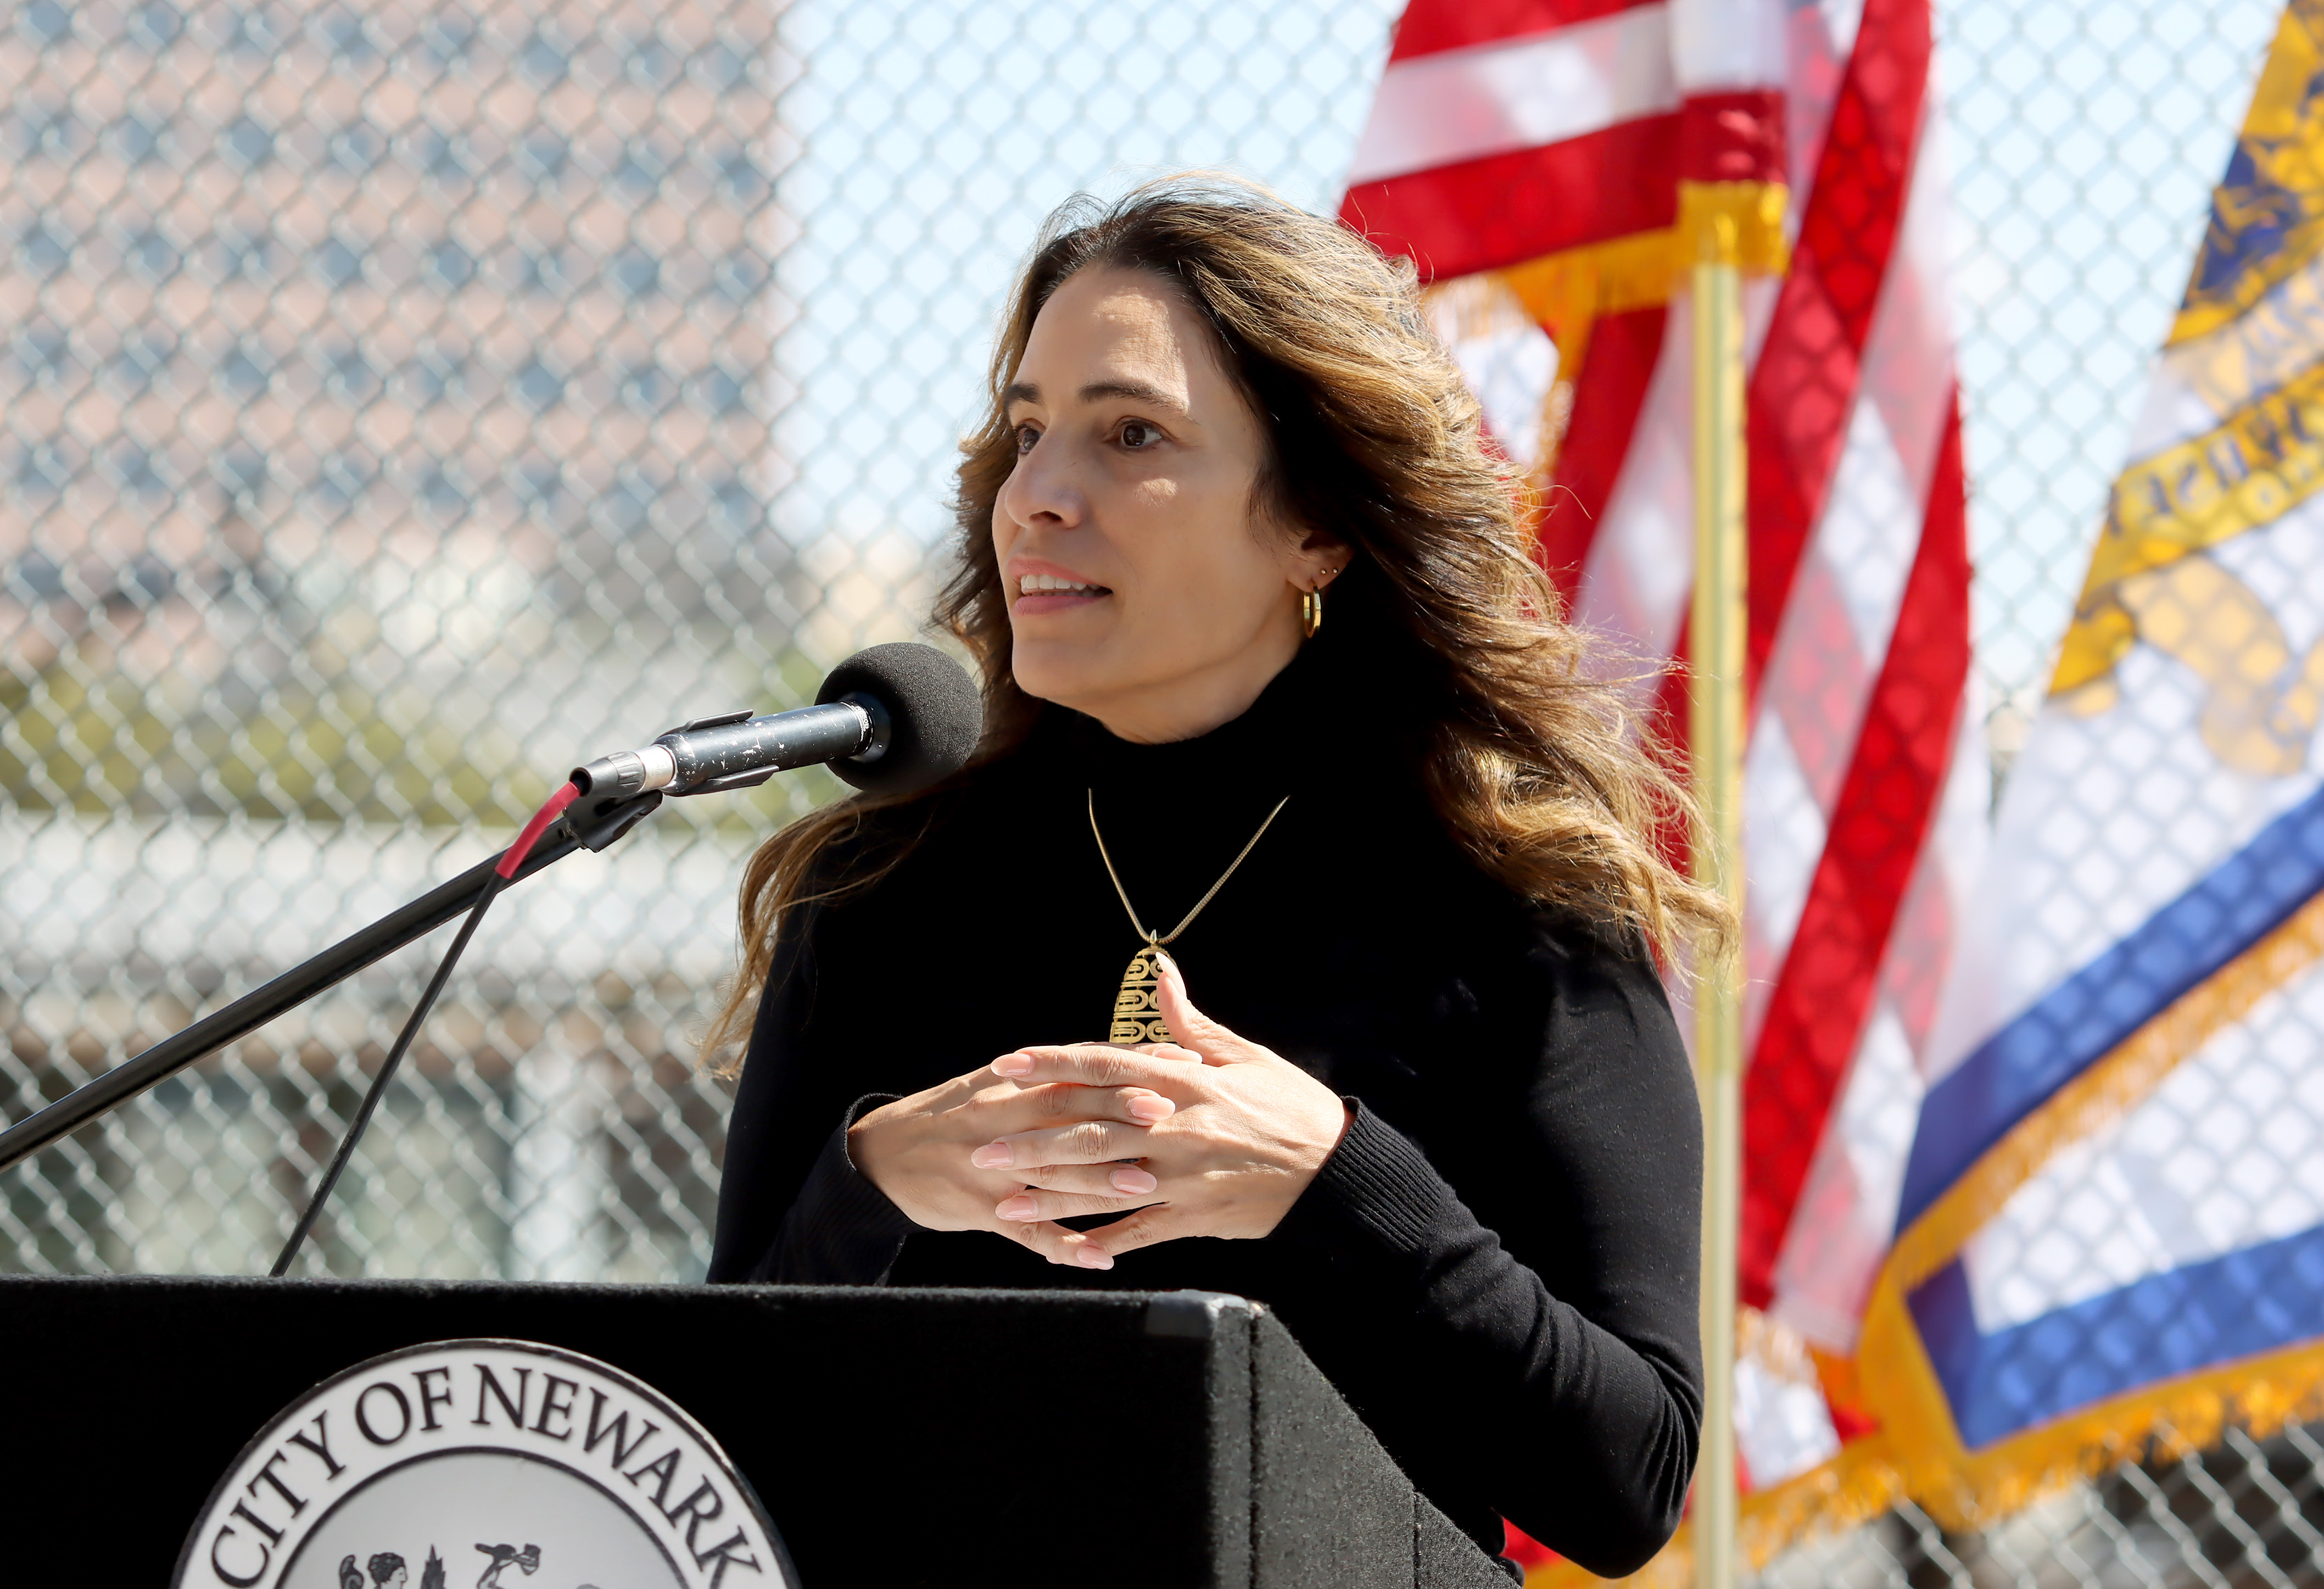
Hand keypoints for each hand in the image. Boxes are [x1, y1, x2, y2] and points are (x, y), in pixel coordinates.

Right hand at [847, 1057, 1177, 1267]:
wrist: (881, 1154)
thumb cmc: (951, 1115)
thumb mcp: (992, 1085)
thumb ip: (1050, 1074)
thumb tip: (1113, 1056)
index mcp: (1010, 1084)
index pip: (1077, 1068)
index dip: (1127, 1064)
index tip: (1172, 1063)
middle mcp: (1000, 1118)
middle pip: (1065, 1110)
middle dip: (1117, 1110)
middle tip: (1166, 1113)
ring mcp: (990, 1167)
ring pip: (1050, 1172)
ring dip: (1099, 1179)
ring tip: (1146, 1184)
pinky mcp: (979, 1210)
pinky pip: (1027, 1232)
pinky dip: (1064, 1245)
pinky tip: (1100, 1259)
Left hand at [985, 951, 1349, 1263]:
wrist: (1336, 1169)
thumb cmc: (1289, 1105)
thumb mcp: (1243, 1055)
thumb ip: (1189, 1021)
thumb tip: (1160, 970)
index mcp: (1184, 1081)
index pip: (1104, 1064)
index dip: (1051, 1063)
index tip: (1006, 1063)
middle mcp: (1176, 1126)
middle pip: (1090, 1130)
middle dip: (1031, 1139)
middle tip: (982, 1146)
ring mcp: (1182, 1175)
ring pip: (1103, 1185)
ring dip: (1048, 1194)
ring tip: (1002, 1201)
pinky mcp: (1195, 1215)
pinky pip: (1137, 1229)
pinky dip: (1100, 1239)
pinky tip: (1063, 1245)